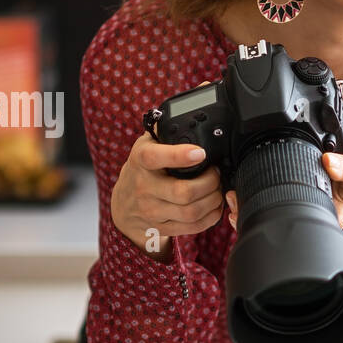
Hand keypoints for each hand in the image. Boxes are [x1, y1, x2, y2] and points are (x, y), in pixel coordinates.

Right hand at [110, 131, 223, 261]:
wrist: (125, 205)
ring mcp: (151, 210)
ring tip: (217, 190)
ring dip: (213, 201)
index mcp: (141, 160)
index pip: (155, 157)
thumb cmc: (143, 169)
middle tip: (216, 174)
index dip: (179, 156)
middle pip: (184, 192)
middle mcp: (143, 186)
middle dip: (210, 182)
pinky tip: (214, 206)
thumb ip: (165, 132)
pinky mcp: (161, 227)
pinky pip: (192, 226)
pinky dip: (210, 217)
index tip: (200, 153)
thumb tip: (188, 115)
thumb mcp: (147, 146)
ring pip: (191, 211)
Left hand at [224, 152, 342, 244]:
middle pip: (278, 224)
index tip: (247, 212)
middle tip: (232, 203)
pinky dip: (260, 199)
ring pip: (274, 217)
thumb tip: (329, 161)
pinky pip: (278, 205)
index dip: (269, 222)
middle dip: (252, 215)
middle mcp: (312, 218)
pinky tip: (245, 193)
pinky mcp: (301, 202)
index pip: (294, 225)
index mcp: (327, 218)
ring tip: (232, 198)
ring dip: (252, 208)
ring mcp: (304, 211)